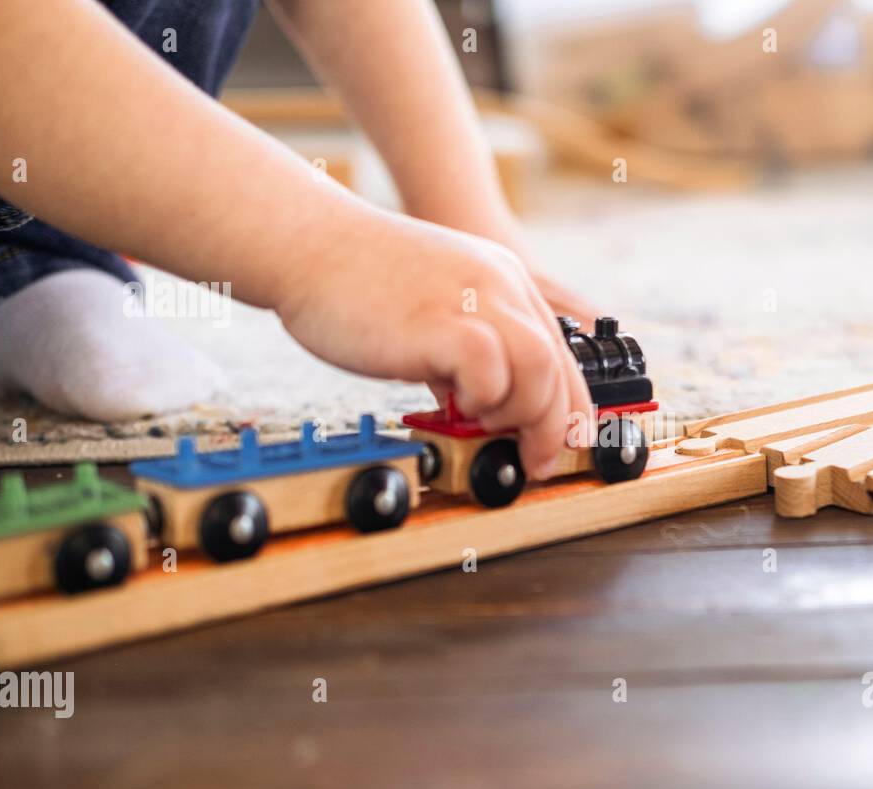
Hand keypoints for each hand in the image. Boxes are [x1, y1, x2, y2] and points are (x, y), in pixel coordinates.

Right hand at [277, 207, 592, 478]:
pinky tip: (454, 402)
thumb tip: (476, 405)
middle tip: (532, 461)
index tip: (558, 445)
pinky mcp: (439, 323)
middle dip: (551, 427)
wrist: (305, 243)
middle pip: (558, 366)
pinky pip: (490, 371)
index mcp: (501, 281)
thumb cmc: (353, 280)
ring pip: (539, 368)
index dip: (567, 408)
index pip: (559, 352)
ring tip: (481, 420)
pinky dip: (483, 399)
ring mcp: (472, 302)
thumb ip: (460, 351)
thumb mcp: (431, 309)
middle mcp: (497, 287)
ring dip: (520, 413)